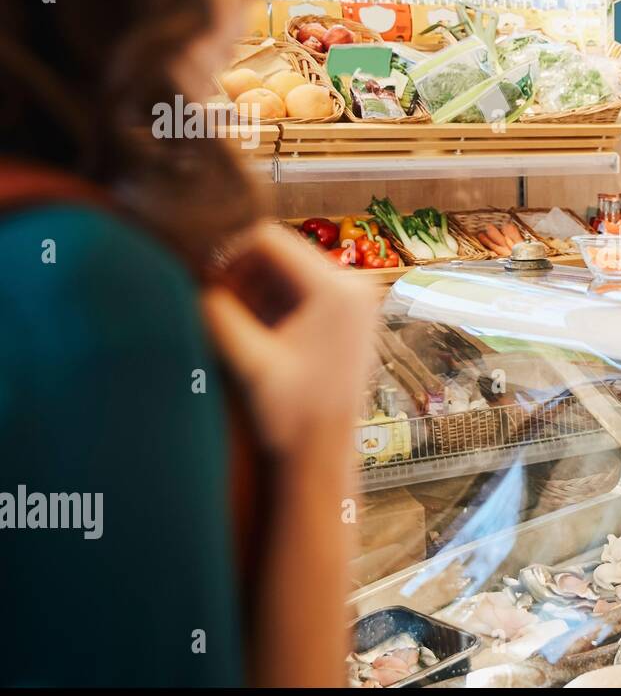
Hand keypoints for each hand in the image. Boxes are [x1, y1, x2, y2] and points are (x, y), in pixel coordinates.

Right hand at [202, 223, 379, 462]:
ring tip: (230, 324)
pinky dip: (269, 304)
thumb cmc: (290, 416)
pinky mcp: (344, 320)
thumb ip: (218, 314)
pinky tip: (250, 334)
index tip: (203, 283)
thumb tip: (192, 281)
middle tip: (212, 306)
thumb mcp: (247, 363)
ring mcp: (352, 303)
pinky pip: (298, 292)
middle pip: (279, 252)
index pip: (268, 238)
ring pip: (286, 272)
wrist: (323, 457)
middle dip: (240, 273)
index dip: (227, 253)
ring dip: (252, 289)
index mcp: (337, 290)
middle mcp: (353, 288)